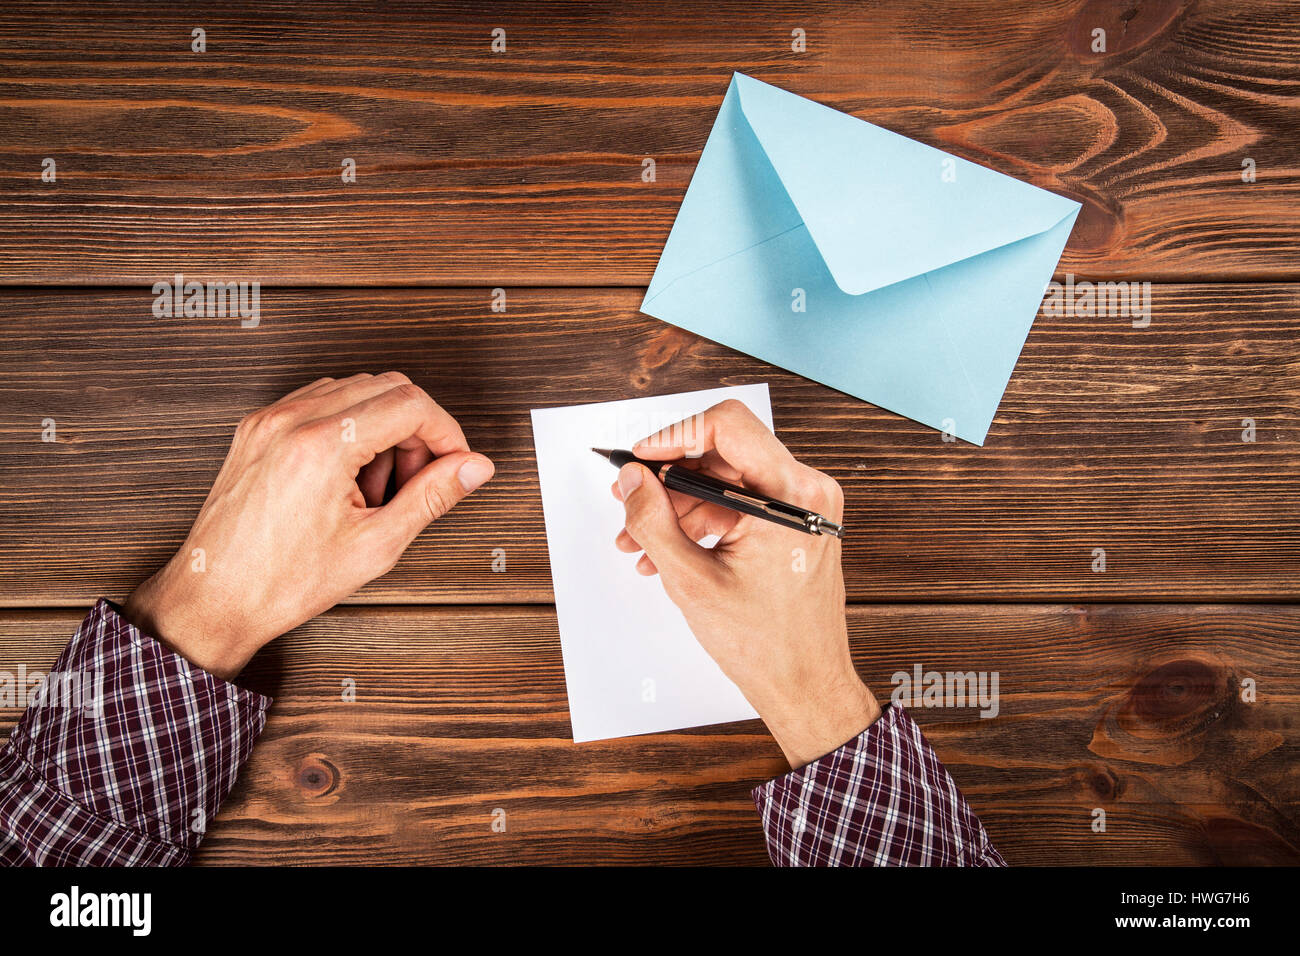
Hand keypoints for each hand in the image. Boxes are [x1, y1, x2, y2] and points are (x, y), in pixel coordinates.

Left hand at [124, 373, 493, 679]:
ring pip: (354, 389)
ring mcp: (269, 420)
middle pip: (386, 385)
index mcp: (322, 446)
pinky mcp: (257, 428)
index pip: (410, 403)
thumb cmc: (282, 582)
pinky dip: (347, 426)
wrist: (216, 598)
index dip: (446, 431)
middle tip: (417, 477)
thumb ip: (431, 497)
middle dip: (416, 427)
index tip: (454, 461)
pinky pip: (319, 401)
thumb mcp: (375, 544)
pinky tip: (347, 474)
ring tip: (375, 486)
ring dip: (381, 426)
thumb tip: (473, 468)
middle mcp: (292, 421)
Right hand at [612, 399, 878, 767]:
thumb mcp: (691, 580)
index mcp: (791, 495)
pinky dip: (702, 522)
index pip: (727, 425)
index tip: (639, 458)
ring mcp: (805, 507)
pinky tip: (668, 552)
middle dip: (668, 479)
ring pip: (727, 481)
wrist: (807, 685)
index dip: (674, 435)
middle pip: (723, 454)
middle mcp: (807, 490)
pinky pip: (740, 504)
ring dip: (678, 506)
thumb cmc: (767, 645)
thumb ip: (653, 521)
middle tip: (628, 499)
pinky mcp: (797, 524)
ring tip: (640, 542)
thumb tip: (632, 479)